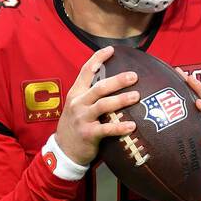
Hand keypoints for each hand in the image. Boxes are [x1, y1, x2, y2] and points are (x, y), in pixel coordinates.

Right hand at [55, 46, 140, 166]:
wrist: (63, 150)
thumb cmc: (75, 126)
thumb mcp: (76, 106)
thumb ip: (89, 94)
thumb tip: (111, 82)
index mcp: (76, 93)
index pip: (86, 70)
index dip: (98, 58)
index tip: (111, 49)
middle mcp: (78, 103)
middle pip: (99, 87)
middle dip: (118, 80)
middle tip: (134, 76)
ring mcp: (82, 119)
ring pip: (103, 105)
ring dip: (121, 100)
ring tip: (136, 96)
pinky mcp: (88, 134)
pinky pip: (106, 129)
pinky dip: (120, 127)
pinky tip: (132, 126)